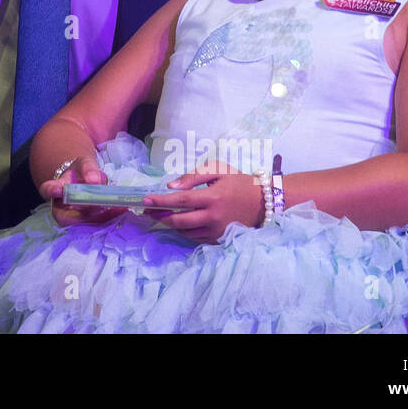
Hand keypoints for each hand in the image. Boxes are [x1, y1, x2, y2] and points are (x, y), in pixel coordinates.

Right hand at [41, 156, 128, 227]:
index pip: (48, 190)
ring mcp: (71, 220)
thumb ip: (88, 168)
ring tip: (117, 208)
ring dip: (99, 218)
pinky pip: (94, 226)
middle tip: (101, 204)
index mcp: (55, 188)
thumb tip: (94, 180)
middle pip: (65, 216)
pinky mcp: (84, 227)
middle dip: (85, 212)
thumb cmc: (80, 173)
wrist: (82, 183)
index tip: (58, 189)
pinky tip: (120, 211)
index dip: (51, 190)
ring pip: (81, 225)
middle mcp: (59, 208)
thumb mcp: (84, 163)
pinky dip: (108, 219)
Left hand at [141, 161, 264, 243]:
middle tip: (148, 211)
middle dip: (160, 216)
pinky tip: (178, 222)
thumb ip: (193, 177)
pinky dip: (184, 230)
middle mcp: (213, 217)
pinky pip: (195, 238)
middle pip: (179, 221)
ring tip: (160, 215)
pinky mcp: (219, 239)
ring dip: (170, 224)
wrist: (263, 202)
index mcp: (212, 198)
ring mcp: (216, 231)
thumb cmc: (238, 181)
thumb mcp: (218, 170)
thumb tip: (171, 187)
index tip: (145, 200)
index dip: (161, 201)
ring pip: (185, 232)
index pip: (180, 201)